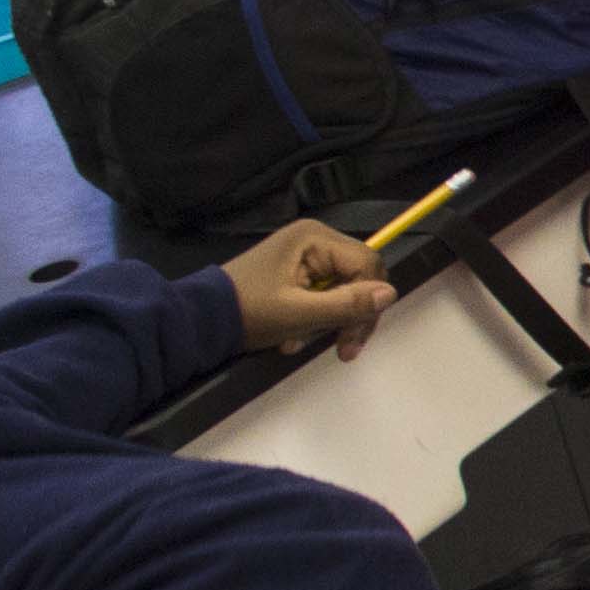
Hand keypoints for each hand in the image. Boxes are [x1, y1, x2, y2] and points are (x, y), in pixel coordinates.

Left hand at [220, 219, 394, 359]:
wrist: (198, 320)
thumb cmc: (246, 311)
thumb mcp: (298, 313)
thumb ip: (346, 304)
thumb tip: (390, 294)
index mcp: (314, 238)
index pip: (367, 265)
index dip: (368, 304)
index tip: (351, 341)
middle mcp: (314, 239)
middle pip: (358, 278)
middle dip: (349, 317)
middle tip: (342, 351)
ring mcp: (304, 256)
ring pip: (343, 290)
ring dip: (329, 323)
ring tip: (298, 344)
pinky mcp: (296, 272)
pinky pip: (324, 295)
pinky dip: (315, 319)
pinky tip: (294, 337)